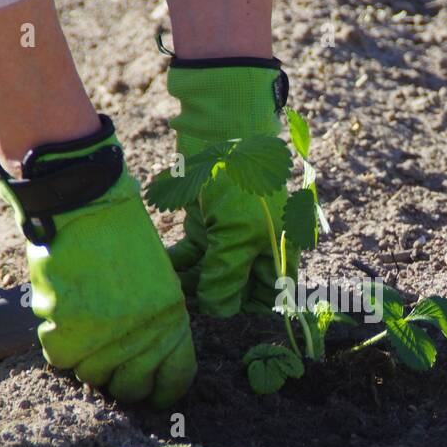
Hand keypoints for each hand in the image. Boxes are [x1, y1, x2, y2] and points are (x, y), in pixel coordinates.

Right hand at [0, 117, 195, 406]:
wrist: (85, 201)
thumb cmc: (122, 236)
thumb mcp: (160, 280)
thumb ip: (156, 324)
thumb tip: (145, 367)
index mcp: (173, 319)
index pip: (175, 380)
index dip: (162, 391)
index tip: (151, 392)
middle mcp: (142, 334)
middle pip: (129, 388)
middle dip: (119, 377)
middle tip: (106, 356)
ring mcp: (104, 334)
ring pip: (90, 374)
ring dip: (85, 356)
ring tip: (82, 324)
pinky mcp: (66, 328)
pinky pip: (59, 358)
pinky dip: (57, 340)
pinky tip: (63, 313)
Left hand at [166, 59, 292, 316]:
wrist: (218, 125)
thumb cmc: (239, 178)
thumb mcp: (237, 232)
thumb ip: (228, 275)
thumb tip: (218, 311)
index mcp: (281, 248)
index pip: (268, 295)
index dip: (245, 310)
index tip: (217, 322)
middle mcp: (260, 246)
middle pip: (238, 289)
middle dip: (215, 301)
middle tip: (189, 314)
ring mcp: (232, 237)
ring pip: (212, 276)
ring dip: (192, 286)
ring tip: (170, 298)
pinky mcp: (206, 227)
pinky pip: (194, 258)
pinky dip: (180, 266)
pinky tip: (164, 275)